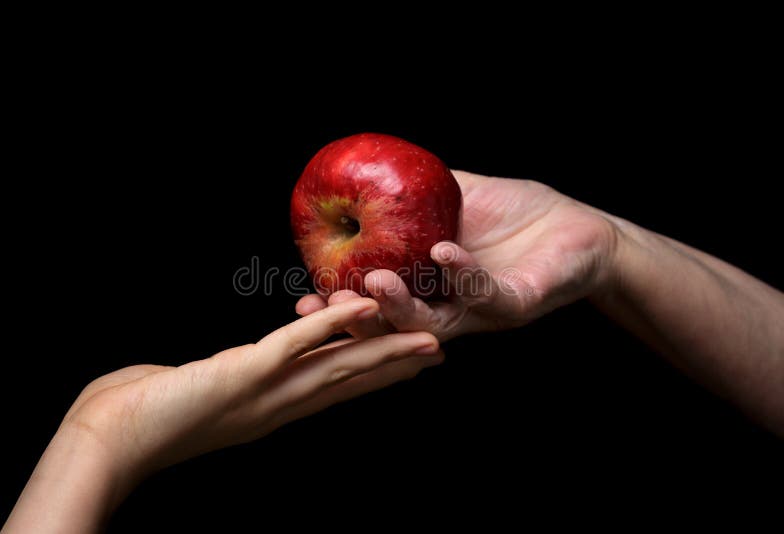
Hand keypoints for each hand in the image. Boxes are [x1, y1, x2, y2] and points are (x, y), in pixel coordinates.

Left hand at [5, 298, 440, 531]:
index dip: (373, 376)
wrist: (104, 443)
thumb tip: (241, 363)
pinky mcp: (240, 373)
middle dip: (394, 367)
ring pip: (335, 366)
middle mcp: (274, 406)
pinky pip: (292, 346)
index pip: (331, 390)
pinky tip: (357, 309)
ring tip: (424, 341)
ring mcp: (261, 391)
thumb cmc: (141, 417)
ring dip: (382, 352)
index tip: (405, 365)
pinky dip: (328, 326)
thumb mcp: (204, 394)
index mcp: (267, 410)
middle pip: (347, 382)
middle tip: (436, 352)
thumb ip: (230, 377)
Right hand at [296, 171, 618, 340]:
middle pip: (394, 324)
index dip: (340, 306)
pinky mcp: (516, 304)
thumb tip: (367, 172)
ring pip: (432, 322)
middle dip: (358, 318)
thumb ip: (414, 191)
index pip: (376, 305)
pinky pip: (485, 295)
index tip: (304, 300)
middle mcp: (449, 306)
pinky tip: (444, 252)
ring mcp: (481, 310)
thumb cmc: (518, 215)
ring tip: (375, 281)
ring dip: (401, 305)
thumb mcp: (456, 197)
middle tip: (325, 303)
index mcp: (428, 287)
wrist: (580, 229)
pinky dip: (463, 274)